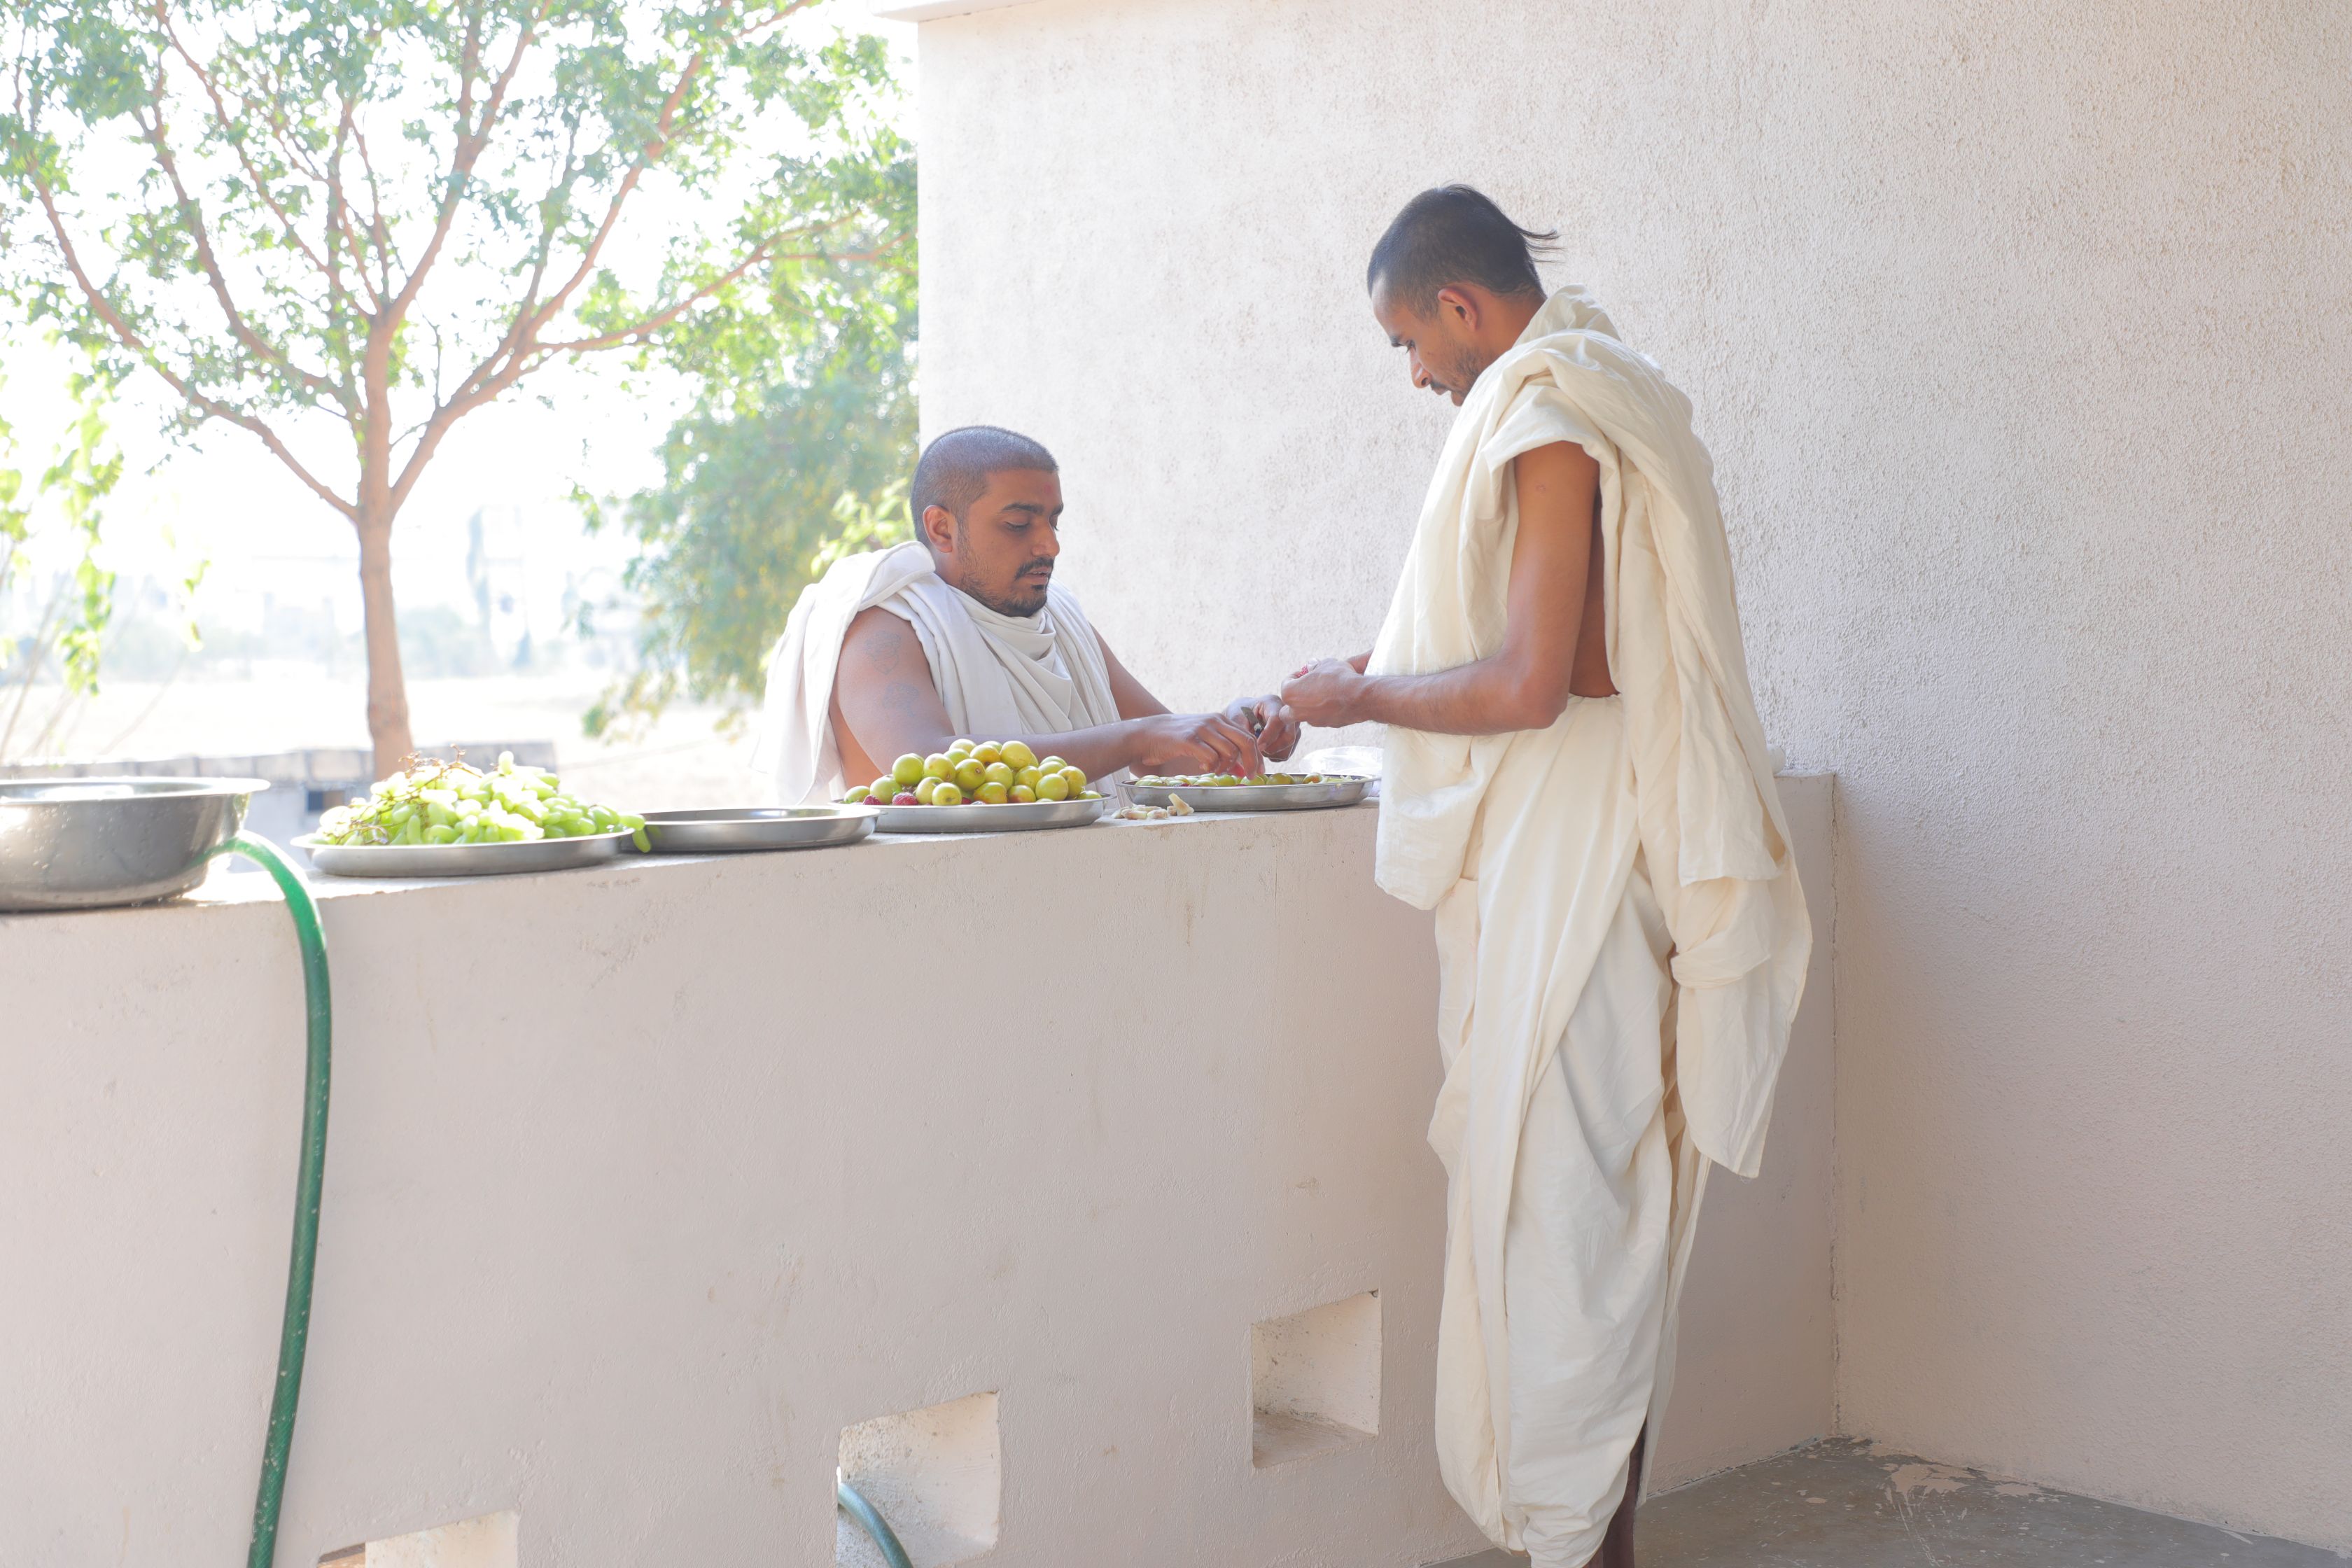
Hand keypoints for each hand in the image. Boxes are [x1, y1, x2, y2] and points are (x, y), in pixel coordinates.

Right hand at [1128, 712, 1262, 776]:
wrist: (1148, 733)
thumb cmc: (1177, 739)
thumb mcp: (1204, 741)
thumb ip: (1224, 752)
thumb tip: (1242, 770)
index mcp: (1220, 719)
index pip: (1248, 737)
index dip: (1257, 756)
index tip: (1258, 771)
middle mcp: (1214, 721)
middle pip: (1245, 742)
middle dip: (1251, 762)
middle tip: (1248, 777)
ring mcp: (1202, 729)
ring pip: (1229, 751)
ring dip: (1226, 767)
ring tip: (1215, 770)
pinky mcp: (1189, 740)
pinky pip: (1211, 757)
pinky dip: (1211, 767)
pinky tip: (1202, 767)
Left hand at [1223, 695, 1301, 762]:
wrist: (1245, 715)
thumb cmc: (1240, 714)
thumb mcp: (1236, 719)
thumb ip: (1244, 732)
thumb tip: (1252, 749)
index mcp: (1272, 703)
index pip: (1277, 720)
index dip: (1268, 736)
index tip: (1258, 746)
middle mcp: (1287, 713)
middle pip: (1288, 736)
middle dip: (1271, 748)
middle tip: (1257, 749)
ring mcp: (1293, 726)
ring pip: (1287, 748)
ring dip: (1271, 753)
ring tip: (1258, 747)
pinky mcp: (1293, 738)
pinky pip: (1285, 754)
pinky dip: (1272, 756)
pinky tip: (1263, 748)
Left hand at [1281, 658, 1367, 728]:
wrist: (1359, 697)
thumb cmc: (1338, 678)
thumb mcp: (1325, 664)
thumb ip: (1315, 666)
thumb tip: (1311, 665)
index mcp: (1290, 694)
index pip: (1286, 683)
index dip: (1297, 675)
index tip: (1307, 672)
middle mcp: (1297, 711)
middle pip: (1287, 709)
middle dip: (1294, 700)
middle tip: (1306, 690)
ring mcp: (1312, 720)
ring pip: (1304, 715)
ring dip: (1309, 706)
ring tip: (1324, 693)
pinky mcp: (1326, 725)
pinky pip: (1320, 717)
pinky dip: (1324, 711)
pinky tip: (1336, 700)